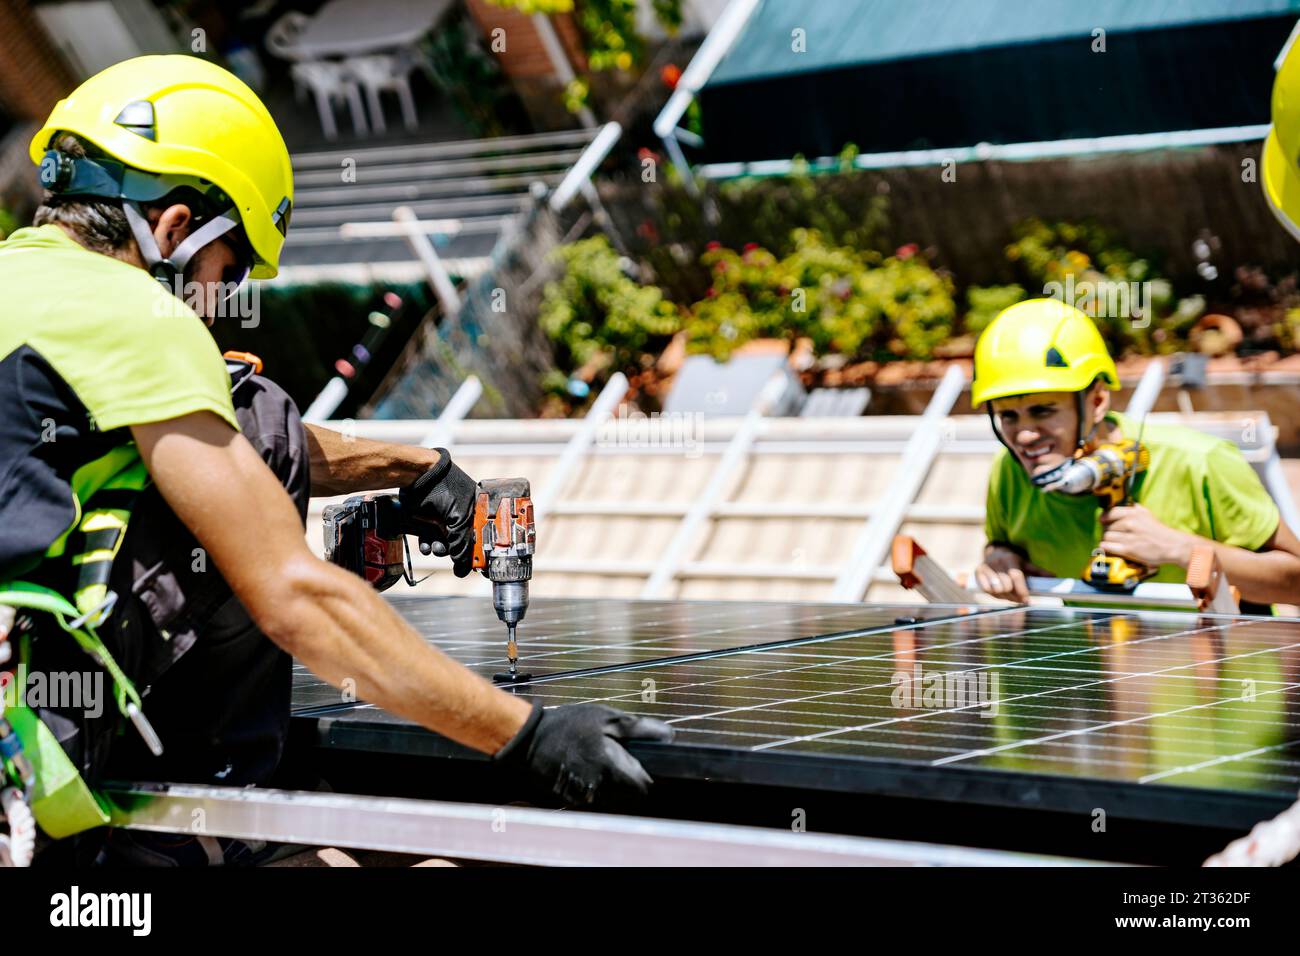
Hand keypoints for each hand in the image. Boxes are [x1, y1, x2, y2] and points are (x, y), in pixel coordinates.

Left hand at [398, 448, 476, 576]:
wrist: (417, 475)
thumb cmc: (444, 488)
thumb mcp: (459, 516)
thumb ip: (461, 540)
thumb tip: (462, 563)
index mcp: (475, 511)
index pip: (480, 536)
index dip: (477, 551)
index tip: (475, 564)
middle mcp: (461, 516)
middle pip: (462, 542)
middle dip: (455, 551)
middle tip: (450, 554)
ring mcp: (444, 519)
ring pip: (444, 543)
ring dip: (440, 550)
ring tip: (435, 548)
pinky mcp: (427, 521)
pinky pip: (429, 539)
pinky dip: (427, 546)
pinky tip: (425, 546)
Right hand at [494, 703, 673, 805]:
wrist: (528, 741)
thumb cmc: (569, 726)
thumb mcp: (605, 717)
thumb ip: (639, 728)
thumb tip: (669, 737)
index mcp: (610, 766)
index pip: (644, 786)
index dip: (646, 774)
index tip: (640, 762)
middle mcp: (599, 788)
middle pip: (628, 792)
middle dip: (627, 777)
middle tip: (614, 756)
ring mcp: (584, 798)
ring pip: (612, 795)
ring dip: (610, 781)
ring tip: (595, 759)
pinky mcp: (572, 801)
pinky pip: (594, 797)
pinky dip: (594, 784)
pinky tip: (583, 767)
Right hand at [975, 545, 1049, 602]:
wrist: (993, 553)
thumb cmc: (1013, 562)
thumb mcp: (1026, 564)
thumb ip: (1038, 572)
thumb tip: (1054, 577)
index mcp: (1010, 558)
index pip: (1016, 576)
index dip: (1022, 590)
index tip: (1028, 600)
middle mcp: (996, 562)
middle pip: (1006, 586)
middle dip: (1014, 595)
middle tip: (1020, 597)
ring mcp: (986, 567)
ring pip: (996, 590)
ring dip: (1004, 596)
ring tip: (1009, 594)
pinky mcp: (978, 572)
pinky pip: (986, 590)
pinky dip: (994, 594)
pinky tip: (999, 592)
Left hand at [1099, 504, 1193, 568]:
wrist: (1173, 546)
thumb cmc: (1158, 531)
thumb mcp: (1146, 514)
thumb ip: (1132, 508)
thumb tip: (1118, 505)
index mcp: (1134, 513)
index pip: (1109, 512)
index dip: (1104, 517)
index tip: (1104, 521)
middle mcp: (1130, 523)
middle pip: (1106, 526)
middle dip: (1107, 530)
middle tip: (1113, 535)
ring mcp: (1129, 536)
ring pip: (1105, 536)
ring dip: (1107, 540)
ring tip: (1114, 542)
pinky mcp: (1128, 549)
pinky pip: (1107, 546)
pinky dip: (1107, 548)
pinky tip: (1112, 548)